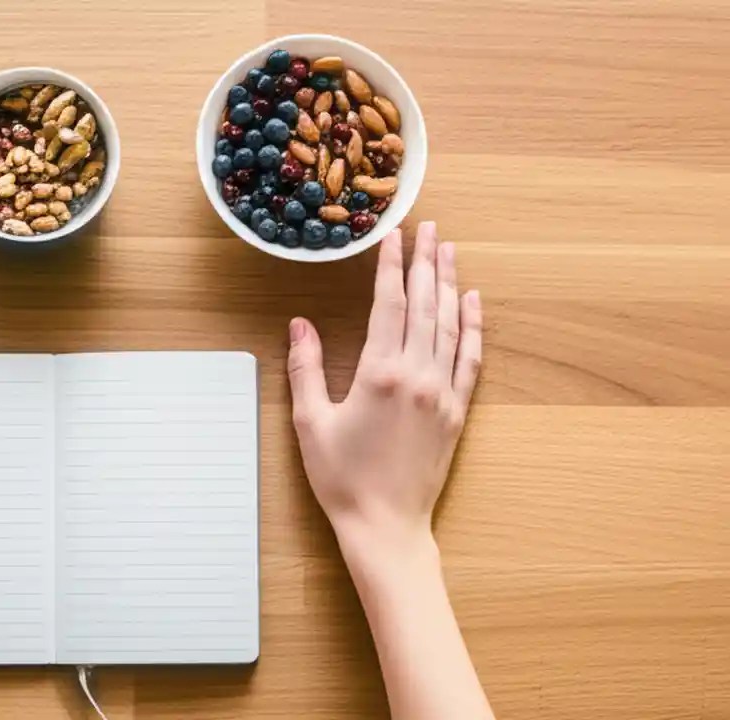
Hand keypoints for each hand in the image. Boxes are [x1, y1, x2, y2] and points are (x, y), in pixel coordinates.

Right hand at [287, 222, 481, 553]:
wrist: (385, 526)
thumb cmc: (342, 479)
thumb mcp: (311, 423)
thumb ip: (305, 369)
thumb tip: (299, 324)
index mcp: (380, 372)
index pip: (389, 303)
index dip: (390, 265)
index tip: (393, 235)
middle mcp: (418, 375)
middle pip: (425, 304)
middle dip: (426, 261)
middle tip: (428, 227)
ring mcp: (443, 392)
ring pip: (450, 324)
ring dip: (450, 283)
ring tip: (449, 250)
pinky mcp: (457, 412)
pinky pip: (470, 358)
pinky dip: (473, 326)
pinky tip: (472, 303)